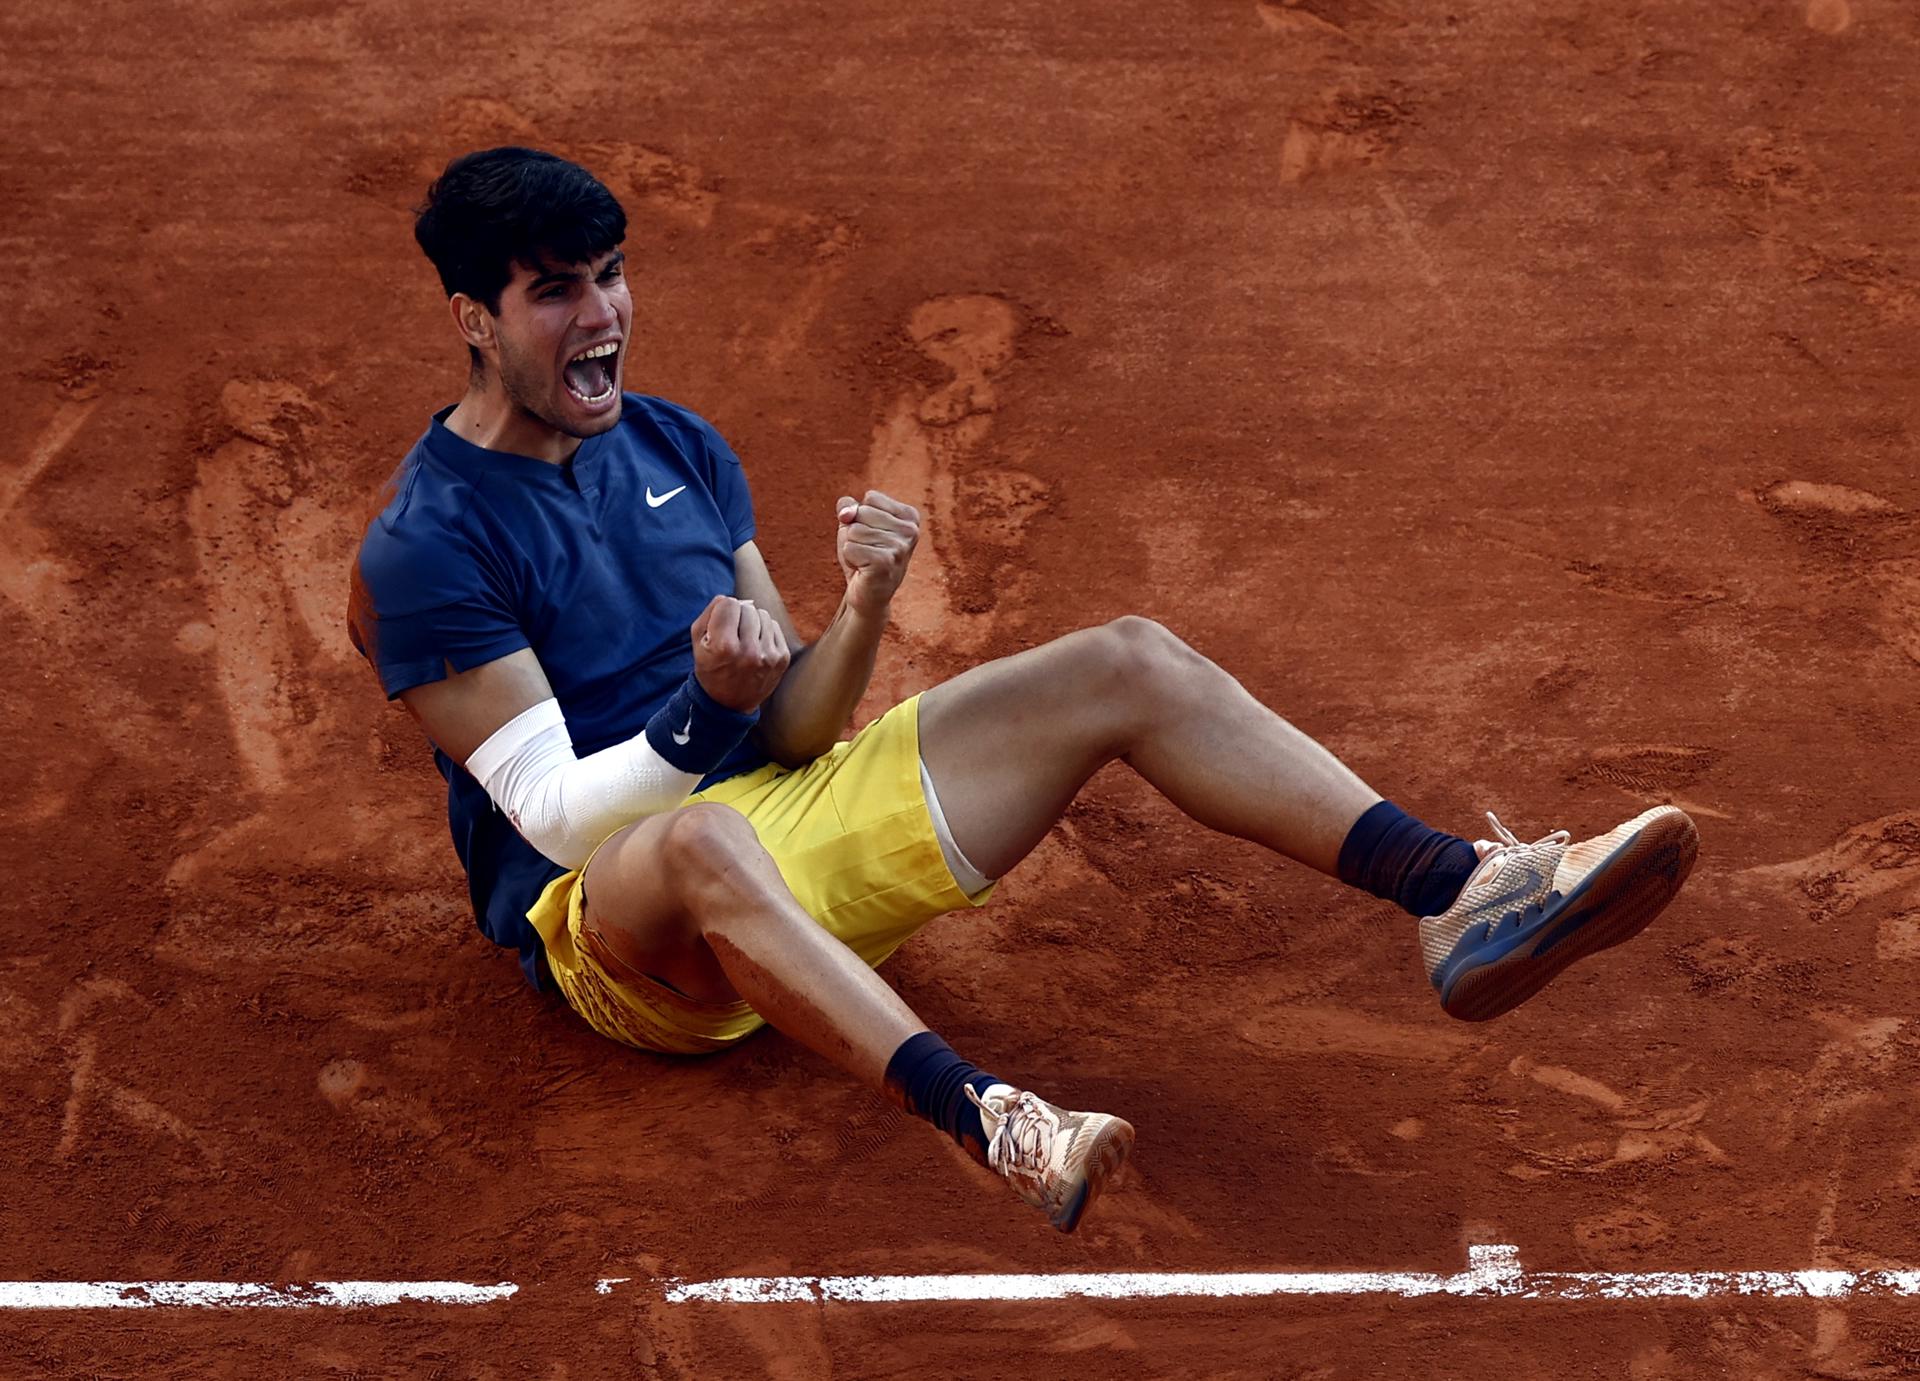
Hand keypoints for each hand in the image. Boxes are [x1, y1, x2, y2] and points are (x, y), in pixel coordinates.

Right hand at [690, 595, 789, 711]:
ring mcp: (769, 656)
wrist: (729, 703)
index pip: (729, 603)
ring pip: (763, 615)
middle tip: (732, 634)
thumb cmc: (711, 667)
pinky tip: (756, 646)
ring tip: (744, 639)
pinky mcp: (782, 658)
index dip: (722, 610)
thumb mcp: (698, 642)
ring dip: (752, 622)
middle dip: (738, 616)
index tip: (720, 623)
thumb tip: (729, 597)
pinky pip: (774, 626)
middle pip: (747, 608)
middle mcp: (749, 652)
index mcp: (724, 647)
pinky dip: (764, 631)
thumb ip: (709, 613)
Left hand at [836, 490, 919, 617]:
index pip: (871, 498)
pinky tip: (863, 570)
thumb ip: (849, 508)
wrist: (869, 596)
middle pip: (862, 512)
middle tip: (868, 552)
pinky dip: (850, 559)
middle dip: (855, 532)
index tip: (872, 537)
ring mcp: (900, 547)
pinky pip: (849, 547)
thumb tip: (845, 513)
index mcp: (910, 517)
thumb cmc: (863, 557)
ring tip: (865, 561)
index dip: (862, 516)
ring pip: (853, 530)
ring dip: (852, 548)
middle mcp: (910, 530)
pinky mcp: (885, 562)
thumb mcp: (856, 525)